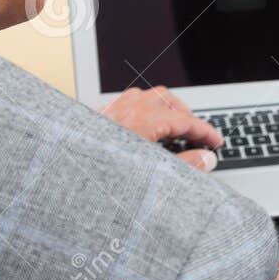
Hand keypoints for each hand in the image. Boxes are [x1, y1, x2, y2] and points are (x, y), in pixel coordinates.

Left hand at [100, 86, 223, 171]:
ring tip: (173, 129)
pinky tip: (144, 130)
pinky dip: (144, 112)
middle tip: (196, 135)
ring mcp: (109, 112)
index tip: (216, 142)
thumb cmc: (103, 180)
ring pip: (145, 97)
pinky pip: (126, 104)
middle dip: (185, 115)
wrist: (62, 181)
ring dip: (164, 110)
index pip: (184, 120)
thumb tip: (206, 158)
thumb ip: (185, 166)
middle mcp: (124, 110)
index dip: (205, 131)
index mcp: (141, 121)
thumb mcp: (154, 175)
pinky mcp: (97, 120)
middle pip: (166, 99)